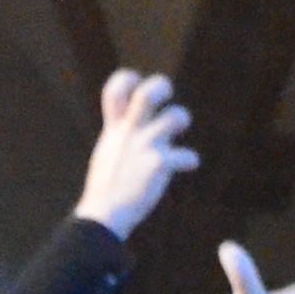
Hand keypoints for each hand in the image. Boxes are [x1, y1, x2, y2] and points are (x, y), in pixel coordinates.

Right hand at [75, 70, 195, 238]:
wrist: (104, 215)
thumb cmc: (106, 189)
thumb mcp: (107, 154)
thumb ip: (120, 136)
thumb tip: (131, 127)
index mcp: (114, 129)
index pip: (115, 90)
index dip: (126, 79)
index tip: (136, 82)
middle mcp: (130, 132)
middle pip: (148, 94)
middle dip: (161, 87)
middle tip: (166, 94)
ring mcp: (146, 146)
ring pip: (175, 117)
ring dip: (182, 119)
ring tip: (179, 130)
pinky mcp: (159, 164)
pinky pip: (186, 156)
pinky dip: (190, 160)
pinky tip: (188, 165)